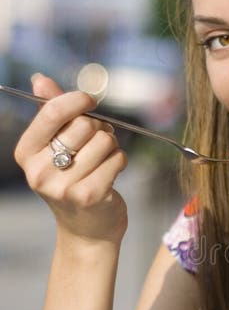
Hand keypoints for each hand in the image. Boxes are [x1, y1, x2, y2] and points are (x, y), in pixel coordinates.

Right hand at [14, 74, 127, 244]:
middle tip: (97, 142)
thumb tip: (40, 80)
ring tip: (103, 160)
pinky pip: (117, 158)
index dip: (76, 100)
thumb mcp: (55, 146)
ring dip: (111, 146)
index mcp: (27, 154)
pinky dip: (120, 161)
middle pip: (83, 125)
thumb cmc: (72, 179)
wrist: (86, 229)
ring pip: (104, 141)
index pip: (51, 112)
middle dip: (98, 128)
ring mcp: (64, 186)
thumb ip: (51, 113)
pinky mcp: (90, 195)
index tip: (89, 101)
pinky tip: (111, 174)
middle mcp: (40, 172)